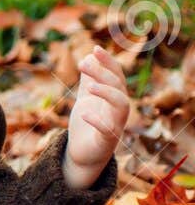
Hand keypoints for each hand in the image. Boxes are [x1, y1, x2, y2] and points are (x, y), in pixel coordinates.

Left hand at [64, 46, 129, 188]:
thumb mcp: (86, 99)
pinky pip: (109, 131)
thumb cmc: (87, 126)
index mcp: (113, 99)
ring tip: (89, 87)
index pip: (116, 76)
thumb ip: (89, 80)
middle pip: (119, 87)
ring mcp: (115, 125)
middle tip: (83, 64)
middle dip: (103, 74)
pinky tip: (85, 113)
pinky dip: (98, 121)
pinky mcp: (106, 141)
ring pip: (122, 106)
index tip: (94, 49)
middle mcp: (118, 110)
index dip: (108, 62)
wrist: (83, 155)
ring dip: (108, 94)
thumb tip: (88, 56)